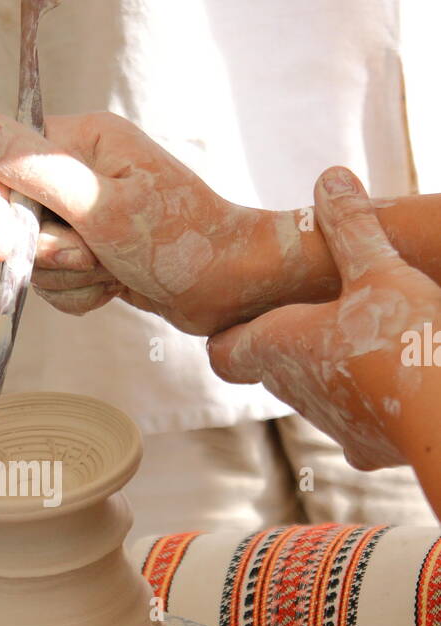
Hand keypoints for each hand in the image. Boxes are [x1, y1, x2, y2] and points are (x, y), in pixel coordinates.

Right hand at [0, 110, 277, 333]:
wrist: (231, 288)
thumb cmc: (179, 241)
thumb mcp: (102, 206)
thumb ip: (37, 169)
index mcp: (83, 140)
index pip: (0, 163)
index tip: (4, 251)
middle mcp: (80, 169)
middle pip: (15, 218)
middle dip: (50, 252)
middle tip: (95, 255)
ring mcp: (86, 212)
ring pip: (34, 256)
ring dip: (70, 276)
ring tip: (114, 270)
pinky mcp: (93, 249)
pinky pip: (55, 280)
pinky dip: (79, 292)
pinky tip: (115, 286)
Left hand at [208, 167, 440, 470]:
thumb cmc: (403, 341)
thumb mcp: (380, 269)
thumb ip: (351, 226)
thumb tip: (329, 177)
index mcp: (279, 347)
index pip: (223, 352)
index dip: (229, 332)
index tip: (246, 310)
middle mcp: (292, 392)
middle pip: (270, 368)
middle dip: (290, 339)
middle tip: (319, 308)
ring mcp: (328, 425)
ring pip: (314, 394)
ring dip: (330, 369)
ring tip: (366, 340)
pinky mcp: (366, 448)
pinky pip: (355, 422)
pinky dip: (367, 402)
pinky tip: (395, 381)